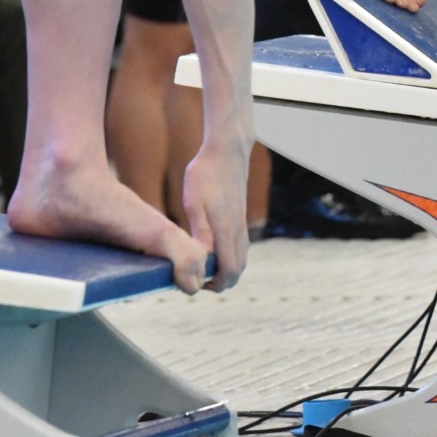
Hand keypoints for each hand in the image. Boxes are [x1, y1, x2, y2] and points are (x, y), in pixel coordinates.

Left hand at [180, 140, 249, 291]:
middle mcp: (238, 230)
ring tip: (204, 268)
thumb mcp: (194, 202)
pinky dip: (231, 257)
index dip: (216, 284)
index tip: (197, 284)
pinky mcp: (240, 217)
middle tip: (199, 280)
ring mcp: (242, 223)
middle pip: (239, 269)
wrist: (227, 151)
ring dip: (227, 270)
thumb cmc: (206, 175)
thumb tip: (202, 257)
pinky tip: (214, 250)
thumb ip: (200, 231)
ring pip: (242, 258)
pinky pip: (241, 246)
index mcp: (227, 230)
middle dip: (222, 282)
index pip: (230, 270)